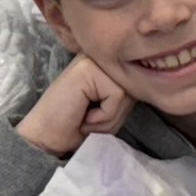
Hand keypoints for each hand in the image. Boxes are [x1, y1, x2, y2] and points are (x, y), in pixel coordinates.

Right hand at [16, 58, 133, 156]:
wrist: (46, 139)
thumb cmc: (77, 126)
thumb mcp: (109, 108)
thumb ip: (126, 95)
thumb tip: (149, 87)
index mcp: (105, 63)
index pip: (136, 85)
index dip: (120, 109)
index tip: (96, 116)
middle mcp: (100, 56)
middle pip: (134, 87)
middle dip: (116, 113)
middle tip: (90, 118)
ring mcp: (93, 59)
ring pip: (127, 92)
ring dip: (109, 116)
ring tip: (86, 117)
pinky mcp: (89, 69)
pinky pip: (117, 96)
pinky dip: (103, 115)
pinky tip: (82, 115)